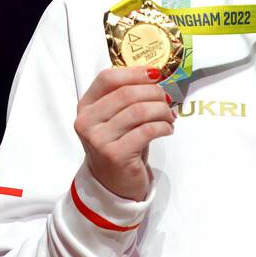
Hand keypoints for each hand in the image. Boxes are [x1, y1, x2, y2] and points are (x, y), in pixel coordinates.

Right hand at [75, 66, 174, 202]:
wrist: (114, 184)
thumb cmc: (119, 146)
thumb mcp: (116, 119)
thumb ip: (127, 98)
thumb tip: (155, 77)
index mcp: (86, 107)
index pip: (107, 78)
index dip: (134, 72)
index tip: (155, 74)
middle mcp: (87, 122)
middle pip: (126, 93)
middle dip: (154, 93)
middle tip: (167, 100)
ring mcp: (99, 140)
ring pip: (139, 111)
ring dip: (161, 110)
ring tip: (169, 117)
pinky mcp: (115, 155)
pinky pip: (147, 131)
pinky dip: (163, 127)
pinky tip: (168, 129)